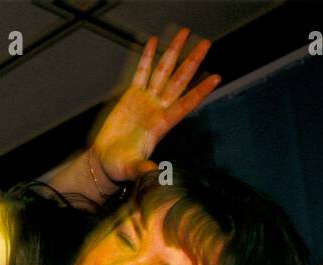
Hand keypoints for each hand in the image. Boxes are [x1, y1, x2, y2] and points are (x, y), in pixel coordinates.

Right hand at [92, 28, 219, 183]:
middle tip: (206, 43)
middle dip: (193, 62)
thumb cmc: (120, 167)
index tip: (216, 77)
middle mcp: (157, 109)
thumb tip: (152, 172)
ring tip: (184, 33)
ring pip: (163, 71)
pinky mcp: (131, 96)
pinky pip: (141, 73)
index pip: (185, 104)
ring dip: (174, 53)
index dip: (200, 91)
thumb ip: (142, 169)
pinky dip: (147, 57)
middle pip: (179, 81)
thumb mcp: (131, 169)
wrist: (106, 161)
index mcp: (161, 125)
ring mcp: (146, 100)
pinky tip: (153, 42)